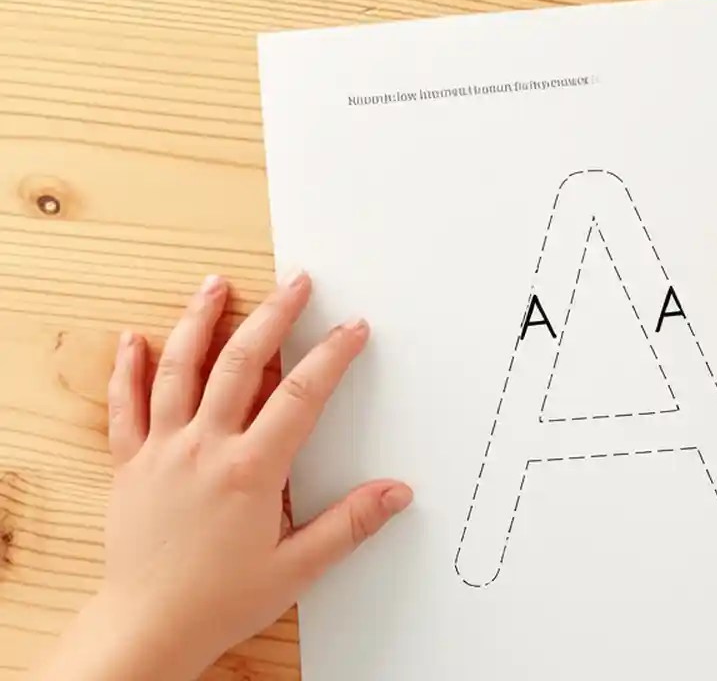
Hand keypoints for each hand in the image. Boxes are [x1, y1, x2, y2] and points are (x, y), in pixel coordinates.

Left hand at [34, 273, 411, 680]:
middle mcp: (204, 448)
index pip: (301, 395)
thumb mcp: (298, 567)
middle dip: (274, 316)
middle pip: (242, 363)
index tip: (352, 328)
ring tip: (216, 284)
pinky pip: (125, 406)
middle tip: (296, 282)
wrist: (147, 627)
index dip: (332, 355)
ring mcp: (162, 451)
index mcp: (250, 470)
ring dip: (199, 321)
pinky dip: (128, 369)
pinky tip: (134, 338)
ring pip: (179, 369)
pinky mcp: (129, 465)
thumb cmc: (220, 601)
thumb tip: (397, 494)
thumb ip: (349, 524)